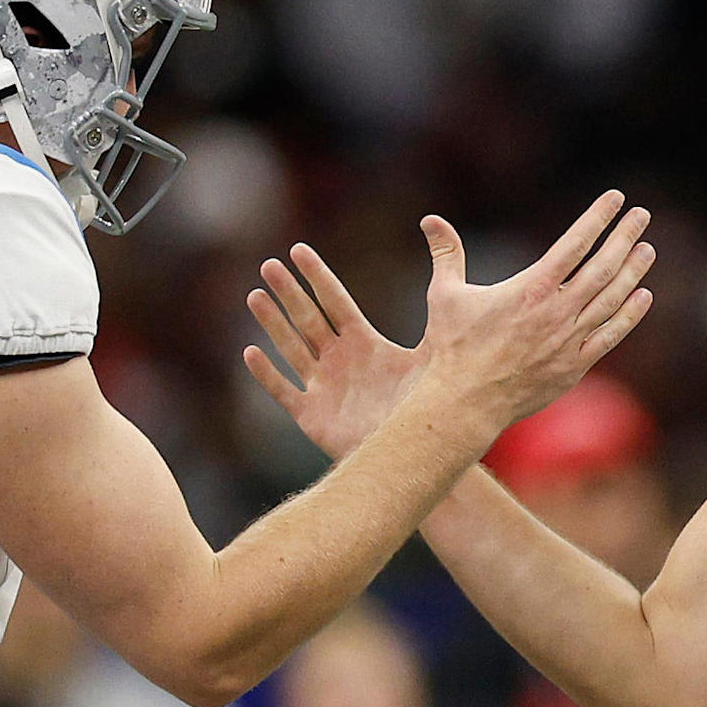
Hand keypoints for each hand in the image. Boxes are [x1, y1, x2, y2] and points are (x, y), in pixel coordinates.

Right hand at [243, 243, 424, 464]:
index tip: (298, 250)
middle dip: (288, 292)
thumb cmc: (425, 409)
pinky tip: (250, 352)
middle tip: (269, 264)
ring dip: (272, 323)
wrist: (413, 456)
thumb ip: (440, 322)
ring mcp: (323, 387)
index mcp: (364, 343)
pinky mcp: (312, 416)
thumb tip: (455, 283)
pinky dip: (267, 374)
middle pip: (308, 318)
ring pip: (290, 348)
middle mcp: (339, 360)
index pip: (335, 301)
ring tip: (255, 295)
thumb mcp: (433, 359)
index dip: (317, 276)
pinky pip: (284, 391)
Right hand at [412, 194, 659, 431]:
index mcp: (531, 288)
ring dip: (633, 272)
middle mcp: (556, 311)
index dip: (598, 218)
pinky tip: (643, 297)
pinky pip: (610, 336)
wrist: (465, 403)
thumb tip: (429, 219)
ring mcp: (569, 340)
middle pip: (602, 266)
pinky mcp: (574, 367)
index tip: (616, 198)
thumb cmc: (452, 348)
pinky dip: (629, 316)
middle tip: (642, 215)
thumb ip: (445, 253)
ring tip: (647, 249)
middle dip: (625, 237)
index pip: (574, 243)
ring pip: (611, 299)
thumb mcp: (445, 294)